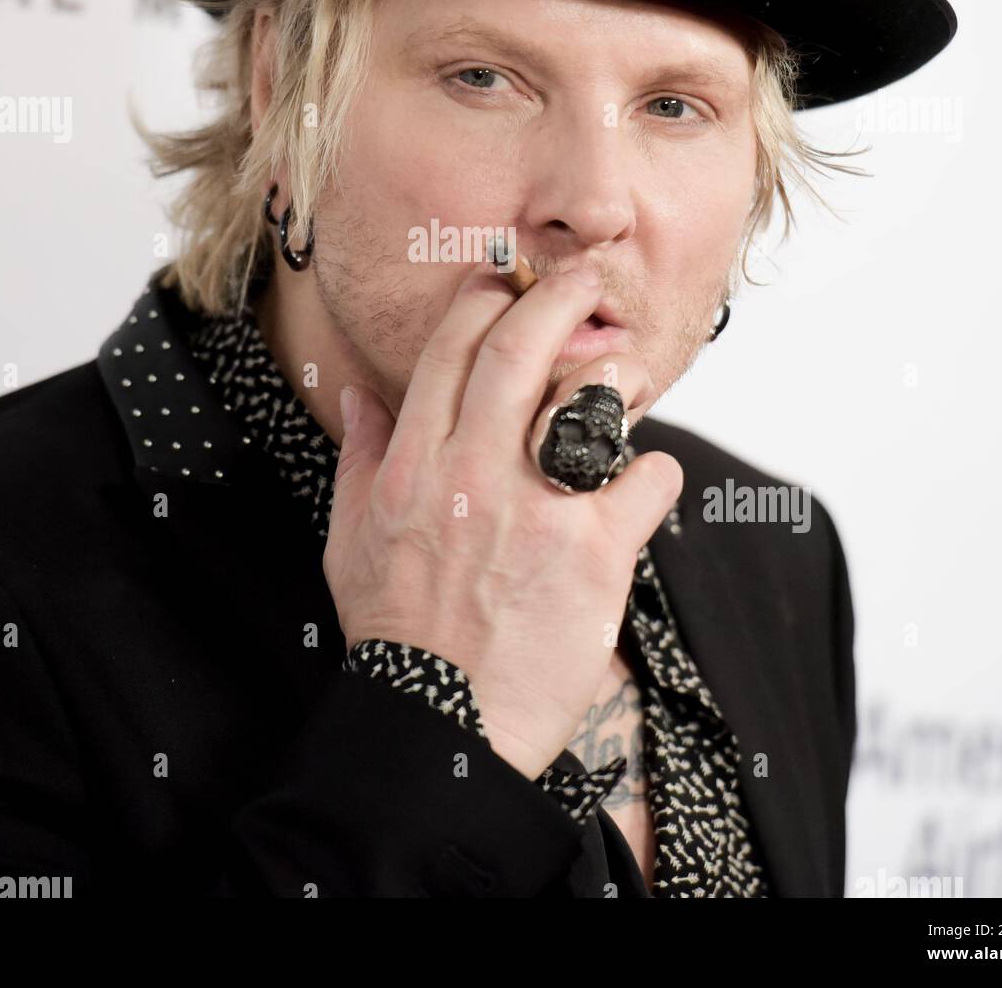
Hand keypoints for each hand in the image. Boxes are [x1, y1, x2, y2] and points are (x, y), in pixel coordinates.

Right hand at [325, 261, 683, 780]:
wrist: (442, 724)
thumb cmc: (397, 631)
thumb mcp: (350, 538)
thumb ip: (361, 456)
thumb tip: (362, 393)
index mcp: (415, 465)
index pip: (453, 348)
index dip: (486, 297)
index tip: (506, 279)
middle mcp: (474, 474)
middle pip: (522, 349)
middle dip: (559, 295)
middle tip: (586, 277)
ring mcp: (538, 510)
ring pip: (590, 399)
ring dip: (611, 379)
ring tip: (619, 381)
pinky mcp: (597, 554)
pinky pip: (648, 476)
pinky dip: (651, 471)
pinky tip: (637, 485)